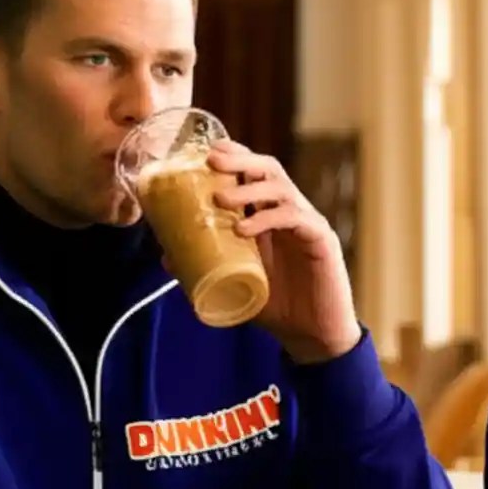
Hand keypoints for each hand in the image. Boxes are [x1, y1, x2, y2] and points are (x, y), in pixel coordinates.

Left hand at [184, 140, 360, 362]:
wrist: (312, 337)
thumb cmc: (278, 307)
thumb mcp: (235, 284)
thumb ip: (206, 267)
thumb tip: (166, 255)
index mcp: (272, 216)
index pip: (255, 174)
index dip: (235, 157)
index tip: (206, 151)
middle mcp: (292, 212)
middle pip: (269, 170)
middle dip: (240, 160)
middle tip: (211, 160)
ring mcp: (308, 224)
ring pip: (282, 189)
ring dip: (249, 189)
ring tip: (220, 198)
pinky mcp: (321, 240)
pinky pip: (296, 218)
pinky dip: (269, 218)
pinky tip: (245, 229)